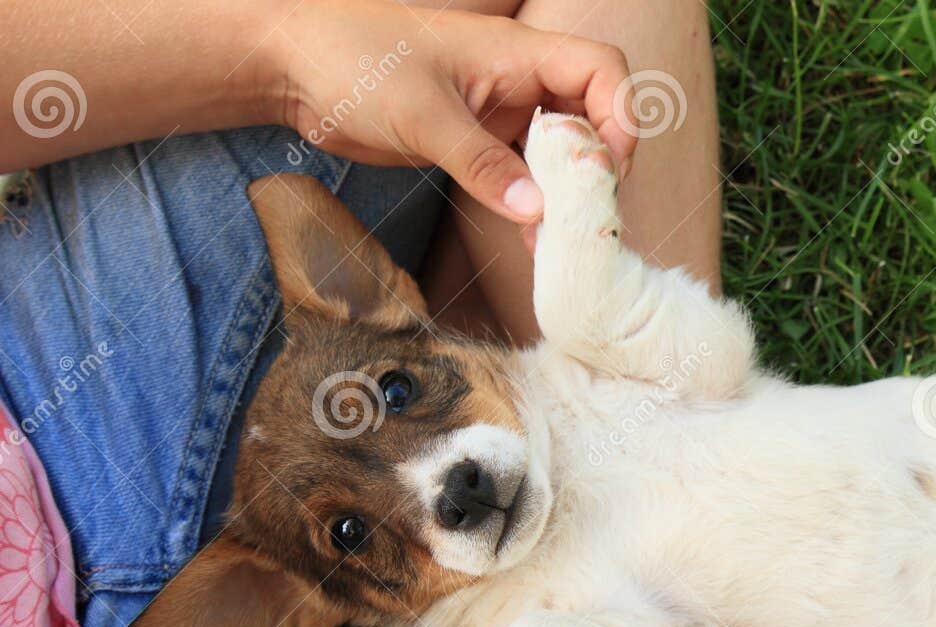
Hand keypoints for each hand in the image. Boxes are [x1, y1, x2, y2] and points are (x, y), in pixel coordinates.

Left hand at [270, 0, 638, 222]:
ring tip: (564, 239)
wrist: (292, 66)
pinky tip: (533, 240)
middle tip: (587, 215)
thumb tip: (537, 212)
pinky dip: (535, 205)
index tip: (607, 165)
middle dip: (597, 166)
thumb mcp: (421, 115)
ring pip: (560, 152)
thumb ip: (481, 163)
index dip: (618, 113)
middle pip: (591, 116)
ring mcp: (499, 112)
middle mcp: (517, 80)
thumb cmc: (352, 62)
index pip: (600, 68)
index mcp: (515, 52)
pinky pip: (524, 174)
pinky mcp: (477, 143)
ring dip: (568, 194)